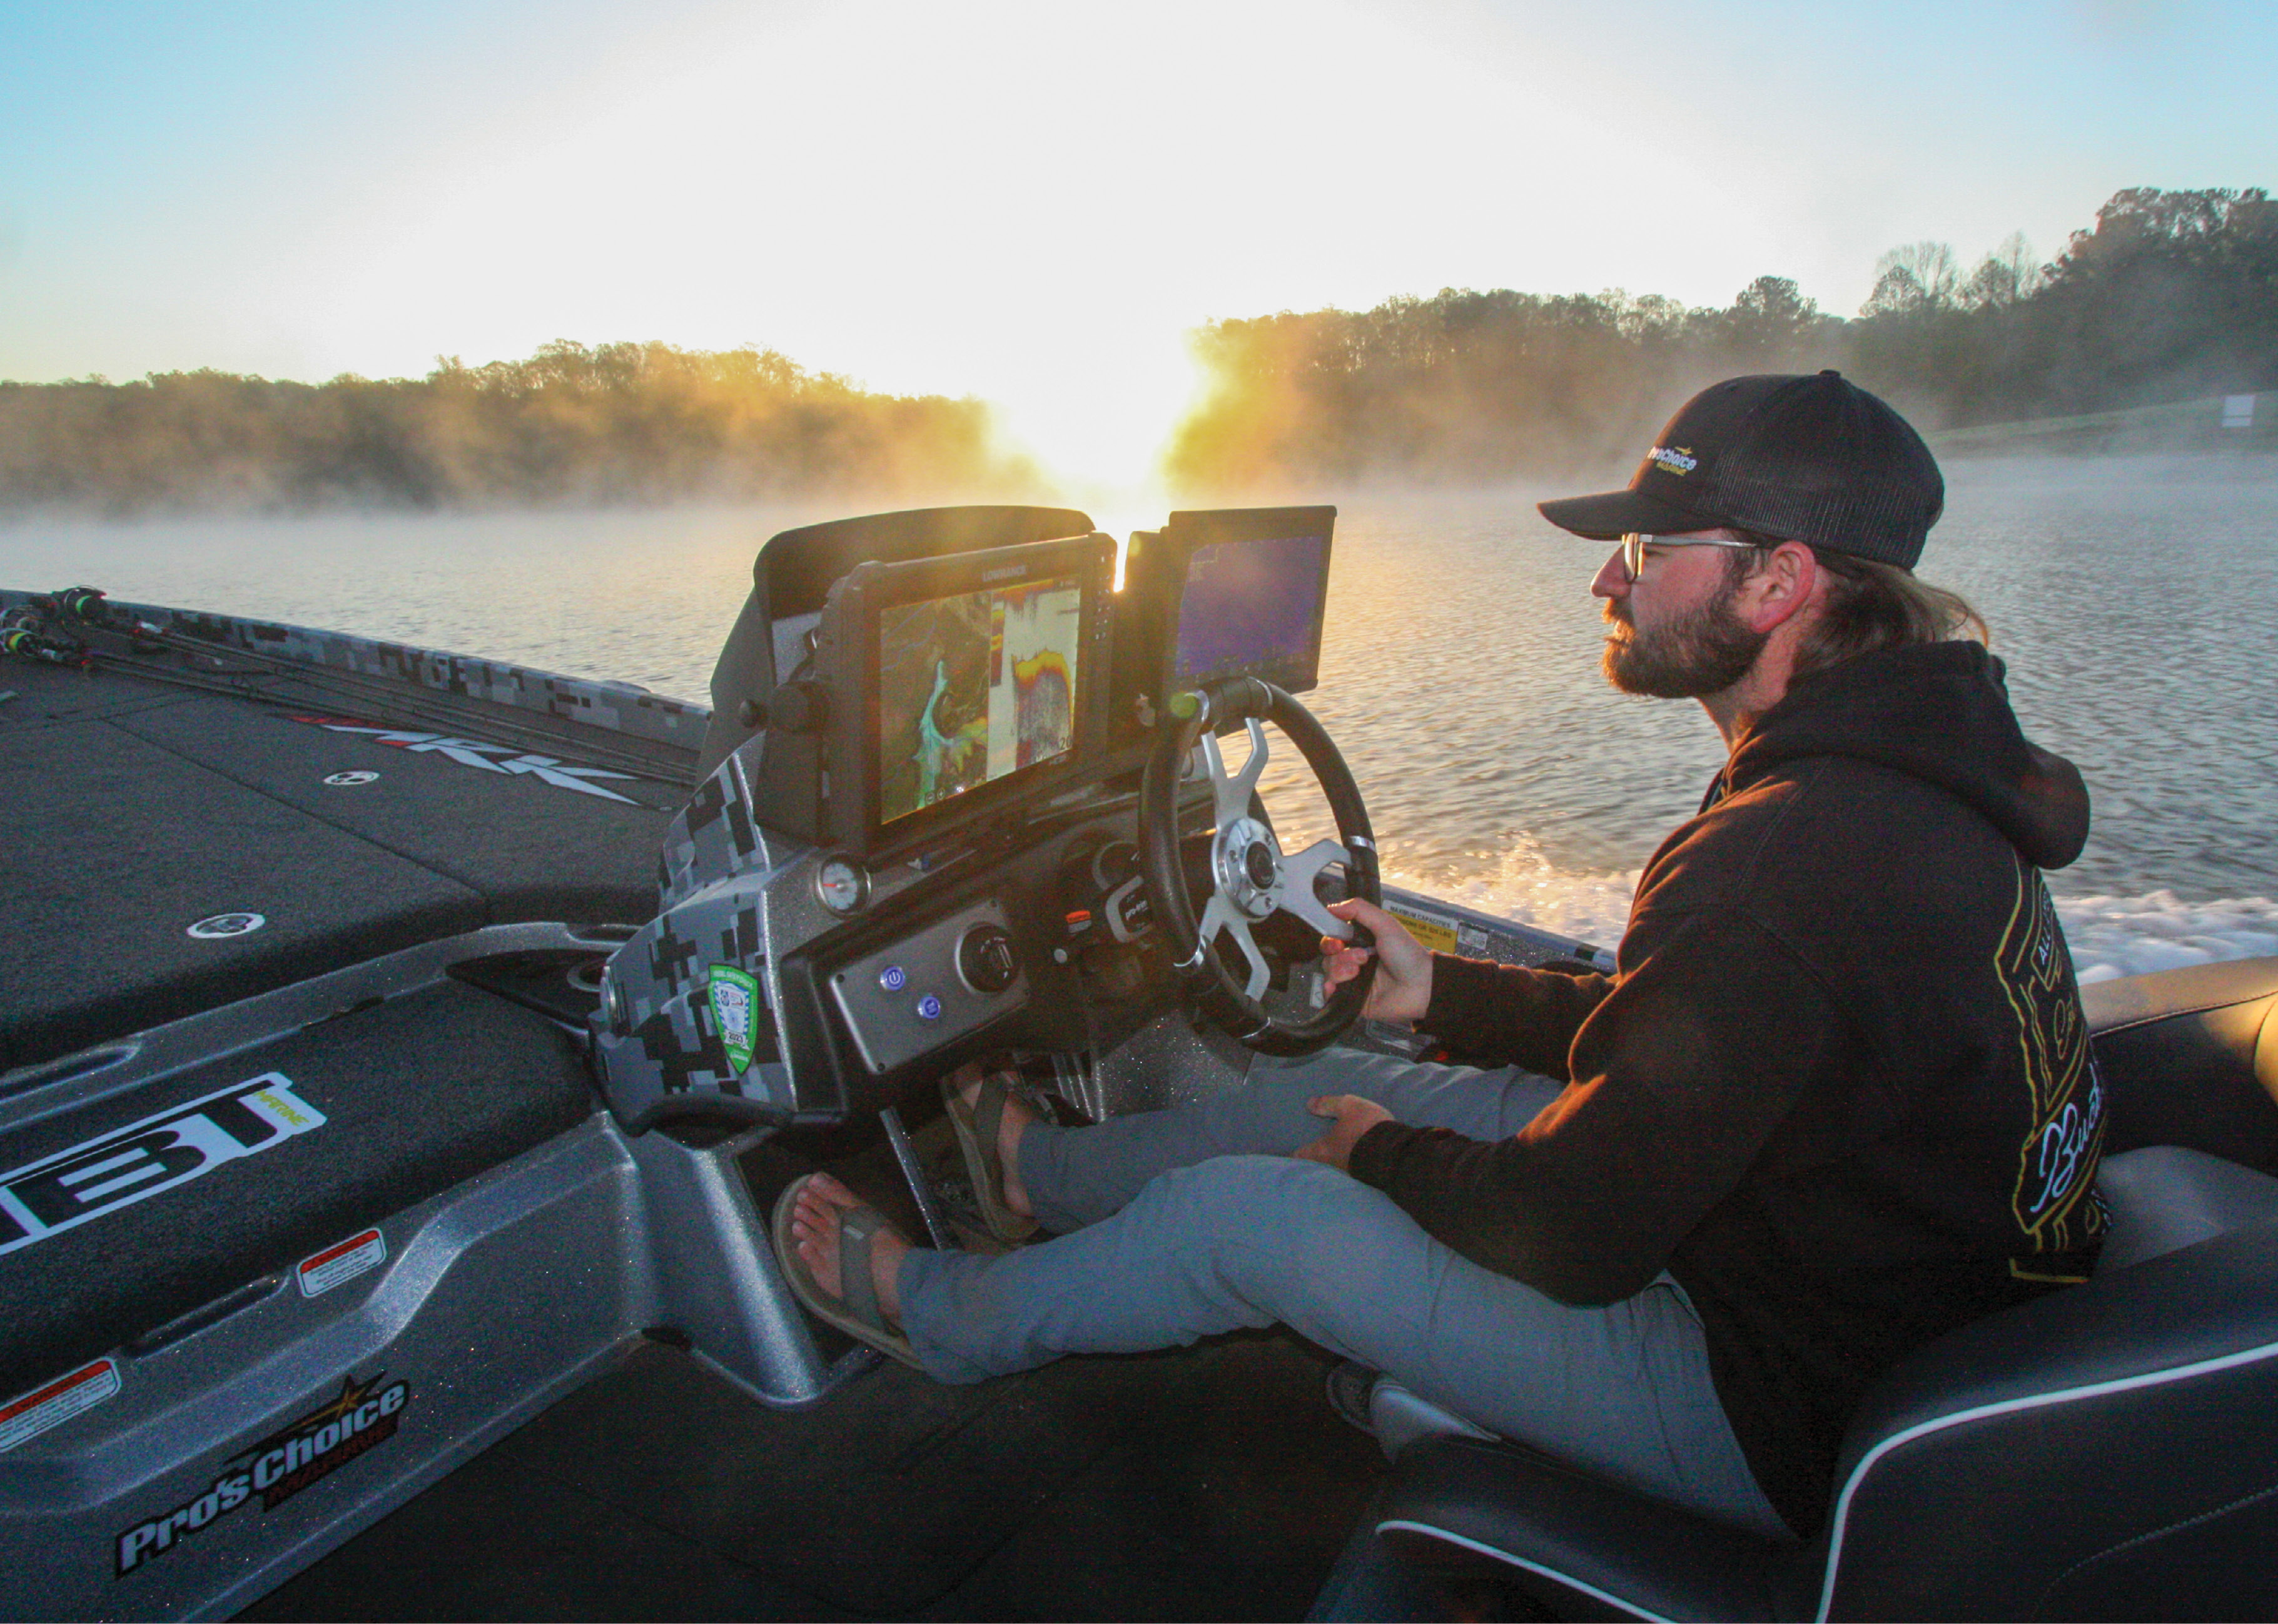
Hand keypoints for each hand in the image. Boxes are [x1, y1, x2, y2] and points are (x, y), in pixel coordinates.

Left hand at [1292, 1094, 1394, 1173]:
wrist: (1396, 1153)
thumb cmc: (1366, 1127)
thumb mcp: (1348, 1106)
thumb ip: (1328, 1104)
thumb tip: (1309, 1104)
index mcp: (1323, 1150)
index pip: (1300, 1155)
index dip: (1295, 1153)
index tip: (1291, 1153)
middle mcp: (1332, 1166)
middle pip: (1316, 1165)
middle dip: (1314, 1160)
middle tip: (1312, 1154)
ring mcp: (1350, 1175)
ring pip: (1335, 1170)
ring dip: (1334, 1163)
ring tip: (1335, 1156)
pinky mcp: (1366, 1179)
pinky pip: (1353, 1171)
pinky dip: (1351, 1166)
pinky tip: (1356, 1160)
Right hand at [1320, 898, 1433, 1024]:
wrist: (1420, 986)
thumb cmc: (1406, 954)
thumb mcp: (1386, 924)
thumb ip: (1359, 909)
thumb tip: (1331, 907)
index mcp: (1361, 942)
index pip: (1333, 937)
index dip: (1330, 938)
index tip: (1338, 941)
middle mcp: (1354, 960)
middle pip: (1328, 955)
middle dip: (1339, 955)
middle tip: (1361, 958)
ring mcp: (1352, 980)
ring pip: (1328, 972)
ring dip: (1340, 969)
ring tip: (1359, 972)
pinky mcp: (1352, 998)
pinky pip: (1329, 993)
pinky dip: (1330, 988)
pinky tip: (1338, 986)